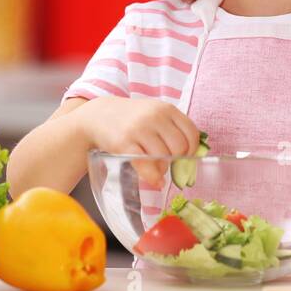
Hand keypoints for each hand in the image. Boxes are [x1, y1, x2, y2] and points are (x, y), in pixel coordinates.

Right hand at [80, 96, 202, 186]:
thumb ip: (173, 129)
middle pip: (179, 147)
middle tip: (168, 164)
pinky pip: (145, 165)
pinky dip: (153, 177)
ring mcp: (139, 129)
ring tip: (156, 168)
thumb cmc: (133, 119)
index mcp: (167, 109)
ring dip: (163, 169)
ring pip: (163, 157)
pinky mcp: (124, 142)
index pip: (192, 133)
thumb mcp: (155, 114)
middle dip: (177, 161)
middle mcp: (155, 116)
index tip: (184, 157)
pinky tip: (156, 181)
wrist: (99, 115)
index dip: (192, 150)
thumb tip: (190, 158)